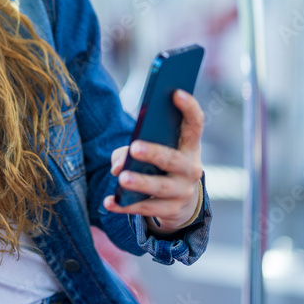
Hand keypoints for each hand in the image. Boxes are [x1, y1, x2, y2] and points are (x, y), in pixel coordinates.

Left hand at [102, 89, 204, 234]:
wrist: (180, 201)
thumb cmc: (162, 165)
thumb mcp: (154, 152)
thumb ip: (132, 151)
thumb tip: (117, 166)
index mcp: (189, 146)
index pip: (195, 124)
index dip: (189, 107)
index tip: (175, 92)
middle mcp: (191, 168)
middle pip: (173, 160)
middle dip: (154, 153)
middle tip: (135, 147)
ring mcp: (182, 191)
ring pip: (160, 187)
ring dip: (140, 182)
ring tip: (122, 178)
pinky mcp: (170, 211)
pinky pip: (145, 209)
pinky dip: (124, 206)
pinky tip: (108, 202)